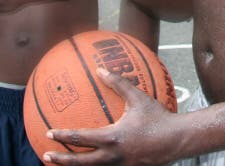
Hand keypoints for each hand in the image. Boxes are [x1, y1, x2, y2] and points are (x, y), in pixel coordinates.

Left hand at [44, 68, 177, 164]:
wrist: (178, 140)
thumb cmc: (159, 117)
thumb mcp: (138, 98)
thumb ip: (118, 83)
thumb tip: (100, 69)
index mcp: (113, 138)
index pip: (82, 138)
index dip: (64, 136)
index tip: (49, 133)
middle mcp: (114, 156)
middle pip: (82, 162)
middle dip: (62, 160)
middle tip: (46, 155)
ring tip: (62, 164)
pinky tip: (92, 163)